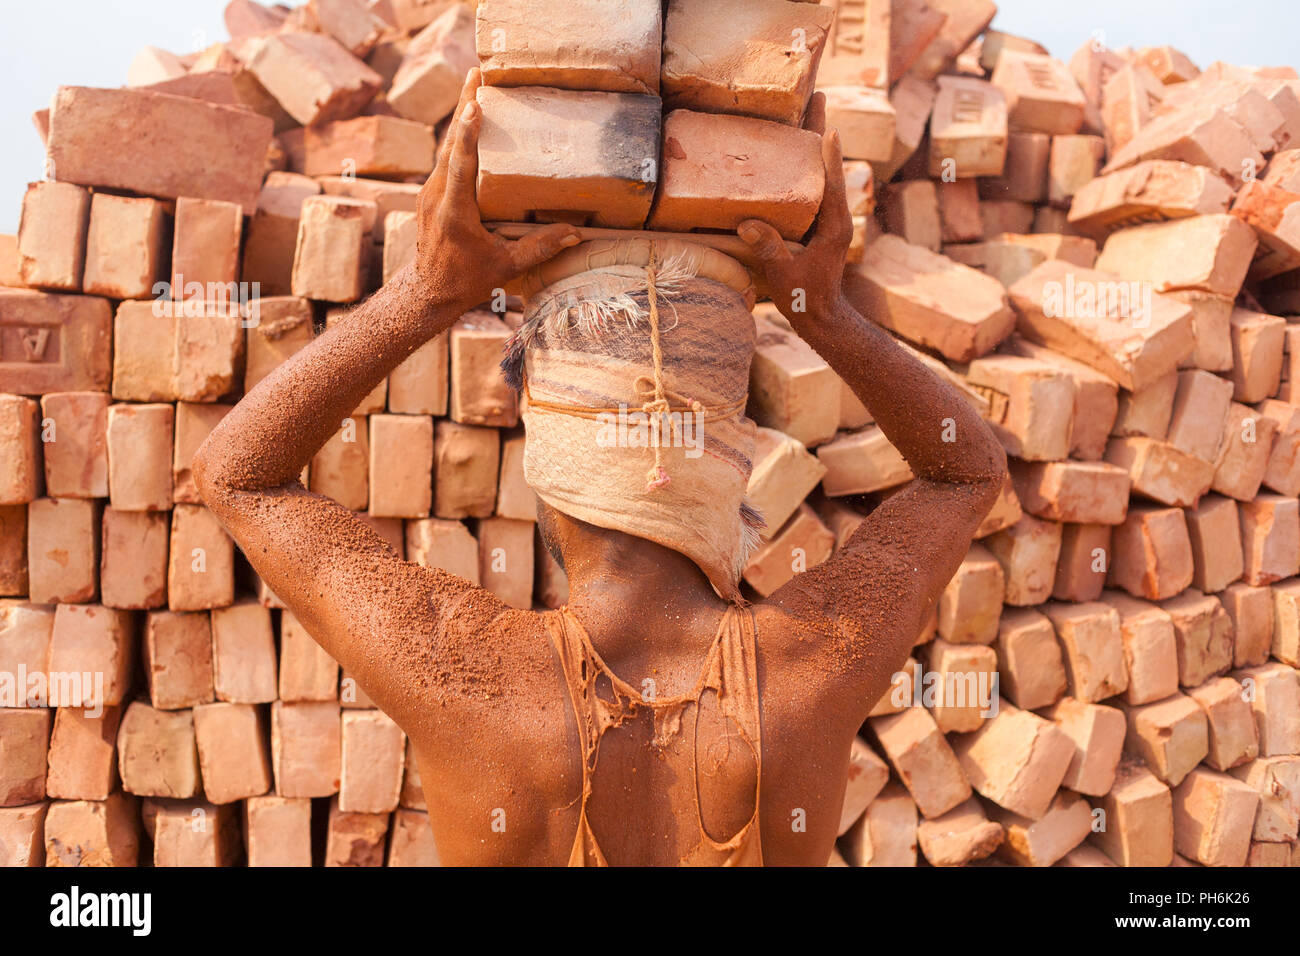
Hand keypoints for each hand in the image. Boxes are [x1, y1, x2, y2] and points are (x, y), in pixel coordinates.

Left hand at [414, 68, 581, 318]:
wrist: (428, 291)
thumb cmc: (467, 281)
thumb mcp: (506, 267)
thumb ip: (539, 248)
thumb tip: (575, 235)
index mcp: (455, 212)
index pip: (460, 164)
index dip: (468, 133)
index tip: (474, 104)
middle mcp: (437, 195)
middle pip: (450, 143)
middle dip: (463, 106)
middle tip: (477, 74)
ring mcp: (430, 192)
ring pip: (445, 147)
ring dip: (461, 117)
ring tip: (476, 86)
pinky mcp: (431, 193)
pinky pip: (445, 158)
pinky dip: (458, 137)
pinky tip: (469, 120)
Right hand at [736, 92, 852, 331]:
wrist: (821, 317)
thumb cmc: (805, 299)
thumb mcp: (784, 276)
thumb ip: (769, 249)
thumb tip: (747, 223)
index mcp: (834, 227)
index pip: (833, 184)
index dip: (829, 157)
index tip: (828, 129)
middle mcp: (835, 217)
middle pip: (829, 166)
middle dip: (821, 130)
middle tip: (818, 95)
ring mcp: (828, 218)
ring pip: (822, 173)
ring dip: (813, 142)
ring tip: (804, 111)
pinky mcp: (818, 223)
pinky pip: (813, 187)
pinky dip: (804, 165)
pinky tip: (790, 151)